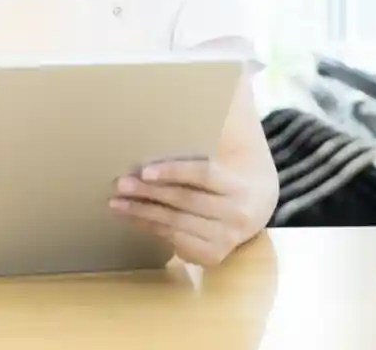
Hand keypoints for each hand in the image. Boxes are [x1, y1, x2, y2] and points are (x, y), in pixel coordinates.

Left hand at [109, 158, 259, 266]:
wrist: (258, 206)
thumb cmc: (229, 174)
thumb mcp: (223, 158)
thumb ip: (197, 147)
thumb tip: (165, 119)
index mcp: (239, 185)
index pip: (204, 175)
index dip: (173, 172)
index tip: (143, 170)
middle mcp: (237, 214)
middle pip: (186, 201)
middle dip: (149, 192)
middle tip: (120, 184)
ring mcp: (226, 239)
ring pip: (177, 224)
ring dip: (142, 213)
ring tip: (117, 203)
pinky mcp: (214, 256)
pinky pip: (175, 241)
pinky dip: (151, 228)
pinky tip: (133, 218)